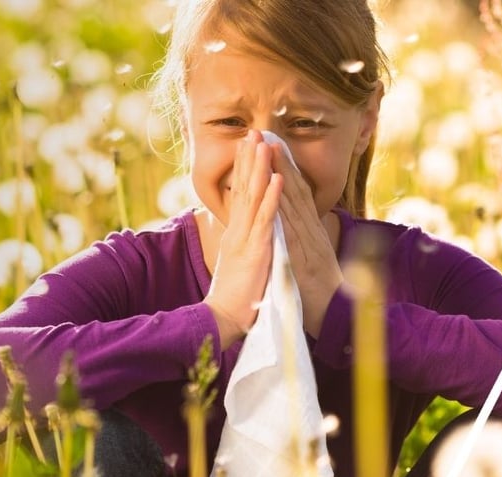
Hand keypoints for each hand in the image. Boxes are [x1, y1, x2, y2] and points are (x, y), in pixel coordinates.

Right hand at [203, 131, 283, 346]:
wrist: (223, 319)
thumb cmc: (234, 297)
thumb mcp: (238, 264)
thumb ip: (242, 245)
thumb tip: (243, 234)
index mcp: (235, 234)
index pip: (239, 194)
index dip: (244, 169)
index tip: (248, 146)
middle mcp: (238, 231)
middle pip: (243, 188)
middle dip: (248, 159)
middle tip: (253, 131)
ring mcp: (246, 239)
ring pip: (253, 197)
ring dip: (260, 169)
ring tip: (265, 144)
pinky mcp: (256, 251)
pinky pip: (266, 220)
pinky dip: (272, 198)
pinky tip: (277, 178)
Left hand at [268, 142, 343, 337]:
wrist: (335, 317)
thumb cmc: (319, 292)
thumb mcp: (309, 260)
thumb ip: (302, 240)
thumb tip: (293, 226)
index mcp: (309, 231)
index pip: (295, 194)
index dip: (283, 168)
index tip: (270, 145)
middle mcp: (311, 231)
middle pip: (294, 190)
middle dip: (280, 161)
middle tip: (265, 133)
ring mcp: (309, 242)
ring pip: (293, 203)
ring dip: (281, 175)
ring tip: (268, 149)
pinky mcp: (304, 257)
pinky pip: (292, 230)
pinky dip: (285, 209)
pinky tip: (277, 190)